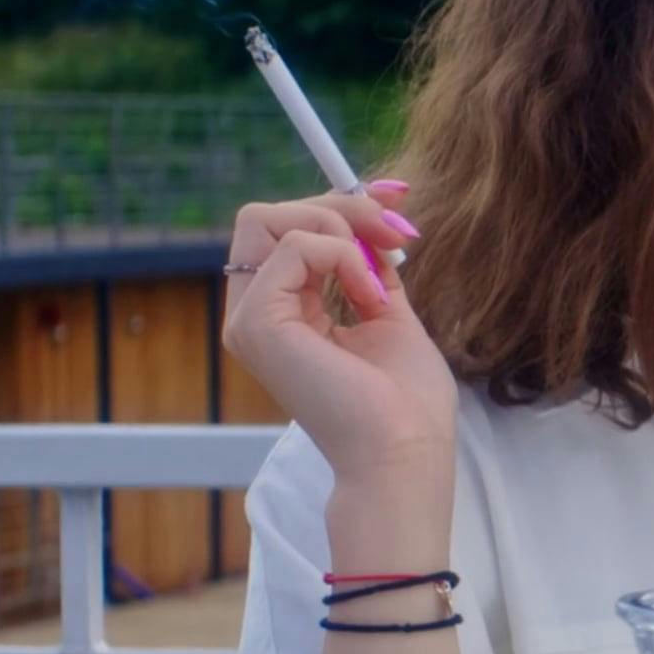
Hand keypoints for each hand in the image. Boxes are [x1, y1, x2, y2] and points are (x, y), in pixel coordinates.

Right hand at [220, 180, 450, 474]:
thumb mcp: (389, 315)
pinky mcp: (256, 324)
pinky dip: (342, 257)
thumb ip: (369, 267)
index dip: (339, 204)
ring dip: (342, 230)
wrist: (404, 453)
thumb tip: (374, 216)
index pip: (285, 230)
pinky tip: (369, 298)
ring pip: (271, 218)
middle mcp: (253, 314)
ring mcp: (248, 319)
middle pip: (268, 215)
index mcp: (281, 313)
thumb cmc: (404, 403)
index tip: (397, 201)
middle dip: (341, 208)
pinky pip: (293, 246)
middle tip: (397, 236)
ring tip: (380, 280)